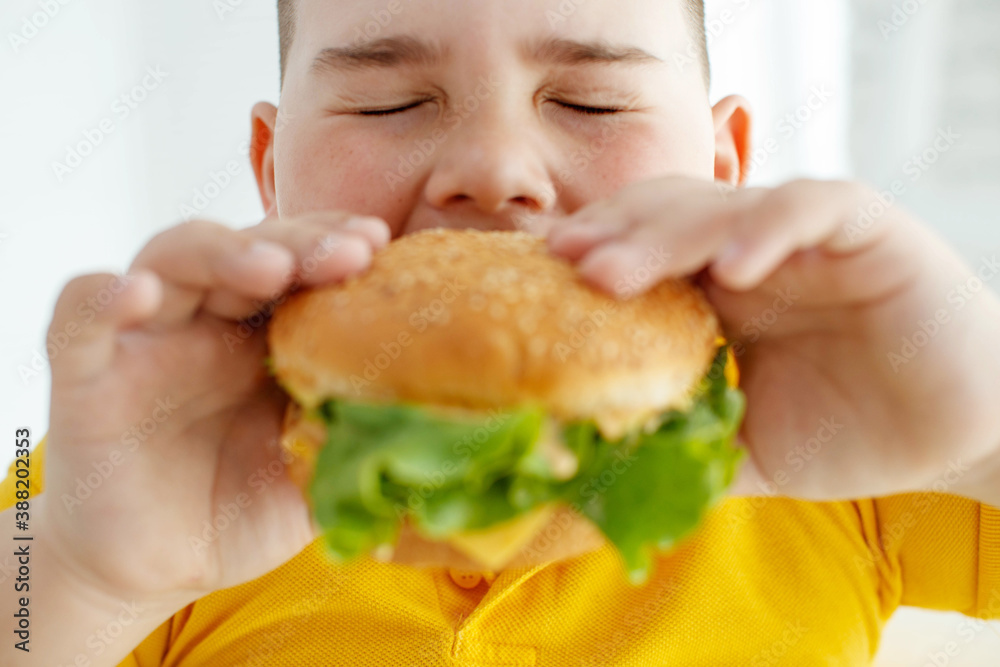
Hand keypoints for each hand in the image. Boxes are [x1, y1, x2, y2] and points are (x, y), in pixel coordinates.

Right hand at [42, 210, 388, 605]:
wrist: (160, 564)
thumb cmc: (243, 507)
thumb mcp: (315, 478)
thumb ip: (360, 450)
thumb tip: (437, 437)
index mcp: (270, 335)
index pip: (305, 266)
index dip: (339, 248)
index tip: (383, 245)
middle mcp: (212, 322)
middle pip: (251, 249)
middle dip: (302, 243)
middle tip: (351, 252)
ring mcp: (149, 341)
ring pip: (174, 260)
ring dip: (224, 252)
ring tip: (269, 265)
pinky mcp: (86, 377)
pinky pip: (78, 321)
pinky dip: (100, 297)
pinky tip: (134, 293)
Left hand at [548, 177, 999, 501]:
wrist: (961, 432)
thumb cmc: (855, 431)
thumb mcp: (748, 448)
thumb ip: (684, 453)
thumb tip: (598, 487)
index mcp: (716, 292)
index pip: (639, 250)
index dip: (591, 260)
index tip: (536, 284)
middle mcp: (752, 251)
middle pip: (665, 216)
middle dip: (611, 238)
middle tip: (561, 266)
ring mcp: (806, 235)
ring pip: (724, 205)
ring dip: (666, 234)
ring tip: (611, 272)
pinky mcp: (868, 230)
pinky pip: (811, 208)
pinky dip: (768, 230)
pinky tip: (732, 267)